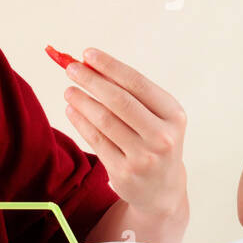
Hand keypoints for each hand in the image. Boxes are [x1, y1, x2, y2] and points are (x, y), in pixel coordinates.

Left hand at [62, 47, 186, 217]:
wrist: (162, 188)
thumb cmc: (155, 140)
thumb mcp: (156, 115)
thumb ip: (131, 92)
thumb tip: (92, 63)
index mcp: (174, 115)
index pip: (137, 83)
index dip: (110, 66)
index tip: (88, 54)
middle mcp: (162, 137)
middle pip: (119, 101)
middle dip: (92, 81)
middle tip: (71, 69)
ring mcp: (144, 157)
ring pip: (105, 121)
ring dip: (82, 101)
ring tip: (69, 91)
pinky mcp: (124, 173)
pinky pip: (96, 141)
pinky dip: (80, 122)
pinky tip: (72, 111)